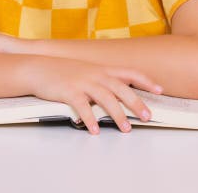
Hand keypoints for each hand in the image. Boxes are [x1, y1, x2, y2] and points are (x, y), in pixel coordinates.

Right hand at [25, 56, 162, 135]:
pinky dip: (90, 119)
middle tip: (148, 117)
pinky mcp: (69, 91)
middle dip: (137, 103)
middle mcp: (95, 74)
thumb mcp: (85, 70)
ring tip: (125, 129)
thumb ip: (101, 79)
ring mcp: (82, 82)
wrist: (38, 68)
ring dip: (117, 115)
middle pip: (121, 88)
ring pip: (106, 98)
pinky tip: (95, 130)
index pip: (129, 73)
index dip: (146, 81)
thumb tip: (117, 91)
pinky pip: (82, 107)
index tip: (160, 90)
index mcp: (101, 69)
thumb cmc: (62, 72)